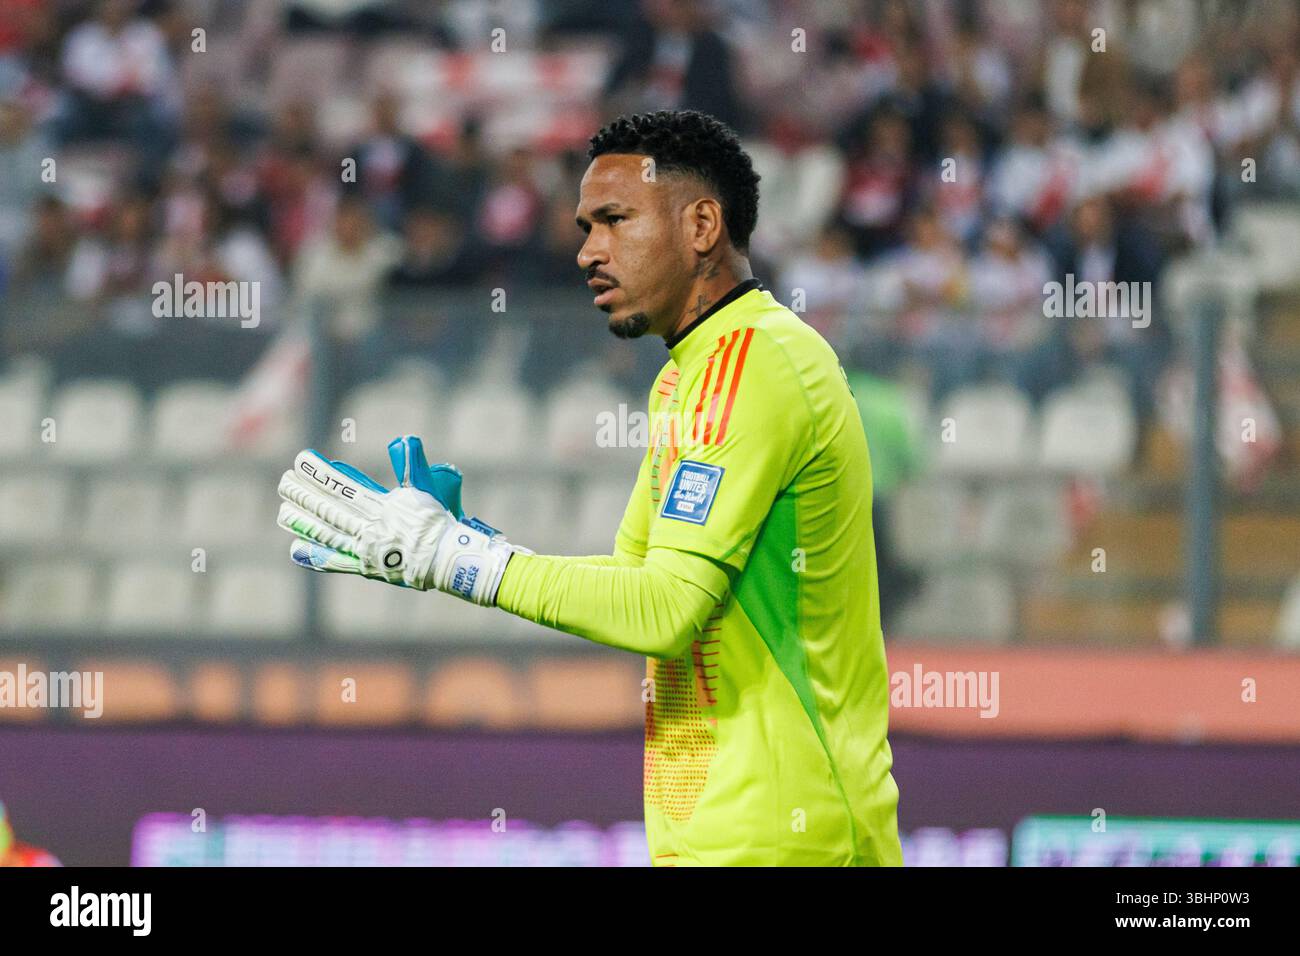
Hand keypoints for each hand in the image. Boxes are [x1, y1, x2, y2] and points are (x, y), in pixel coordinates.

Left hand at [276, 435, 526, 604]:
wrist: (447, 559)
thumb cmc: (437, 521)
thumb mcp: (425, 489)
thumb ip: (411, 464)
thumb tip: (404, 439)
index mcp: (382, 507)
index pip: (343, 487)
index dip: (320, 474)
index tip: (301, 461)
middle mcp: (370, 529)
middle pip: (330, 510)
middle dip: (304, 495)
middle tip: (284, 483)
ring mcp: (365, 550)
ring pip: (328, 533)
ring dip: (304, 522)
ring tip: (284, 511)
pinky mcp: (365, 567)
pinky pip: (337, 561)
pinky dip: (316, 555)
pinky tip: (296, 549)